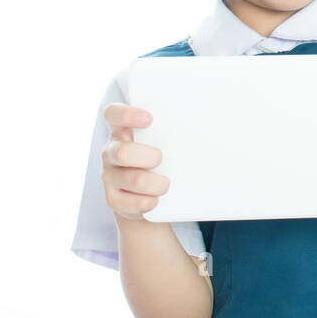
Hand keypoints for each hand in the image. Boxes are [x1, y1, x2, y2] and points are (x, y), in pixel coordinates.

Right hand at [101, 103, 169, 221]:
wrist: (148, 199)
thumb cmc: (161, 162)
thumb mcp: (164, 143)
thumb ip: (171, 132)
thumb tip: (206, 123)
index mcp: (122, 131)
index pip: (113, 114)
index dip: (127, 114)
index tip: (149, 119)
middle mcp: (111, 151)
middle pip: (122, 151)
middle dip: (150, 157)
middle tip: (161, 160)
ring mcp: (110, 176)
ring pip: (136, 180)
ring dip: (158, 184)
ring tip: (165, 184)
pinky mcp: (113, 199)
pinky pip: (136, 203)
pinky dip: (152, 202)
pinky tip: (156, 199)